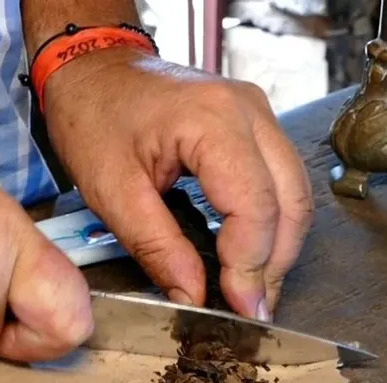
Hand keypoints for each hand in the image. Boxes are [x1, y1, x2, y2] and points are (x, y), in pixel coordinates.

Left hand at [41, 49, 312, 319]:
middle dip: (274, 264)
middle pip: (290, 202)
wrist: (91, 68)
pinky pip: (281, 180)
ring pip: (295, 193)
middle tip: (252, 309)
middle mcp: (248, 110)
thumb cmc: (94, 114)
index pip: (256, 206)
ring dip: (279, 246)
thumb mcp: (111, 191)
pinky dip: (273, 222)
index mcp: (212, 119)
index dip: (251, 265)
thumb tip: (193, 296)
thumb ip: (157, 247)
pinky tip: (252, 254)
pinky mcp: (254, 124)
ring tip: (253, 289)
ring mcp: (257, 113)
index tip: (240, 308)